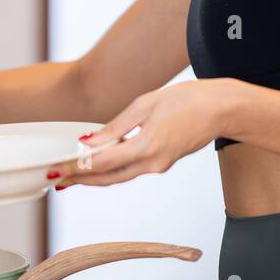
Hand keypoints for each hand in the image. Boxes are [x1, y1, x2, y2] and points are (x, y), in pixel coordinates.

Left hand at [45, 78, 237, 188]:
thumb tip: (90, 141)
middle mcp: (152, 163)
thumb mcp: (146, 104)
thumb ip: (116, 126)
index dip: (75, 168)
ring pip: (119, 177)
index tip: (56, 170)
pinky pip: (132, 169)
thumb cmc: (189, 100)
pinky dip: (112, 169)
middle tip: (56, 179)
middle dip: (79, 179)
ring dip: (94, 177)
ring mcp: (159, 166)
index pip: (101, 164)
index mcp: (146, 147)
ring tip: (71, 175)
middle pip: (107, 178)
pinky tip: (99, 163)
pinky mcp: (164, 162)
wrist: (223, 109)